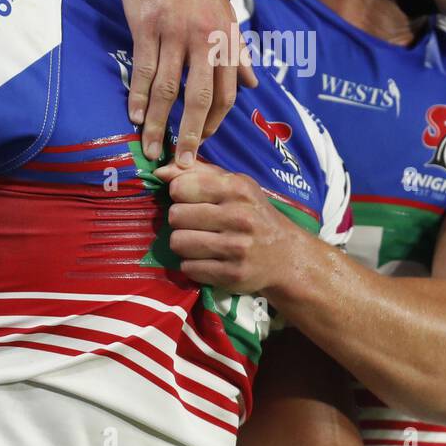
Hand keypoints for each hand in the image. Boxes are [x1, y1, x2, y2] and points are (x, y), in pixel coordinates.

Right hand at [117, 0, 256, 166]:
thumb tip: (254, 85)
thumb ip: (239, 51)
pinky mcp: (146, 26)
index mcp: (225, 38)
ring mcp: (174, 32)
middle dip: (190, 135)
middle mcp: (204, 38)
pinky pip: (142, 69)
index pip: (226, 93)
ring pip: (167, 89)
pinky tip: (135, 116)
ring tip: (151, 148)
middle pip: (199, 98)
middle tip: (182, 163)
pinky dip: (138, 96)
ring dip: (158, 123)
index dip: (215, 123)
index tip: (202, 144)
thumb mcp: (225, 13)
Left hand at [154, 159, 305, 296]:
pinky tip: (207, 260)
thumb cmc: (253, 213)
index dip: (178, 194)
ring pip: (178, 243)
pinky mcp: (232, 275)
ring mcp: (236, 248)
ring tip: (198, 242)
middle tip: (194, 224)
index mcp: (237, 189)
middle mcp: (239, 216)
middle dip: (180, 221)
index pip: (180, 187)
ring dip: (183, 244)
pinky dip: (192, 265)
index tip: (190, 200)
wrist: (285, 255)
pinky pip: (189, 268)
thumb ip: (198, 172)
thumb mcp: (235, 185)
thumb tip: (160, 171)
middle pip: (175, 216)